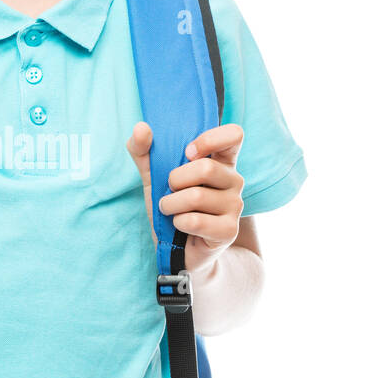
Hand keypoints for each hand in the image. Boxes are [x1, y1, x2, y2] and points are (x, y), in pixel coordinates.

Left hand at [126, 122, 243, 272]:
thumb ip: (144, 150)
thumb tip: (141, 127)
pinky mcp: (229, 230)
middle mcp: (234, 180)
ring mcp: (235, 206)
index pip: (234, 135)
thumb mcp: (153, 176)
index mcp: (221, 161)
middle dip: (175, 180)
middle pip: (206, 168)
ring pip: (197, 196)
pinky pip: (195, 220)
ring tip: (169, 210)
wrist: (177, 250)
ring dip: (171, 204)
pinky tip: (180, 225)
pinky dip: (178, 222)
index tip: (187, 152)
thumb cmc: (171, 207)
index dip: (209, 139)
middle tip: (169, 191)